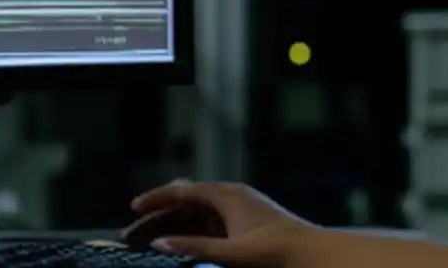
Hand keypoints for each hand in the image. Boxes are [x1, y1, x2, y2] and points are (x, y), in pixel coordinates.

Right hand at [124, 179, 318, 266]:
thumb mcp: (232, 253)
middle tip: (134, 233)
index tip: (133, 209)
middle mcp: (232, 198)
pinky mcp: (245, 226)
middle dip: (160, 215)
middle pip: (187, 201)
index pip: (183, 191)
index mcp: (228, 196)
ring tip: (151, 241)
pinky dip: (191, 232)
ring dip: (173, 225)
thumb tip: (159, 242)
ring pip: (198, 214)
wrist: (313, 256)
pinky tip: (180, 244)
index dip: (156, 199)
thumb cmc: (277, 253)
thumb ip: (195, 247)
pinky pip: (210, 224)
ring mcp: (239, 211)